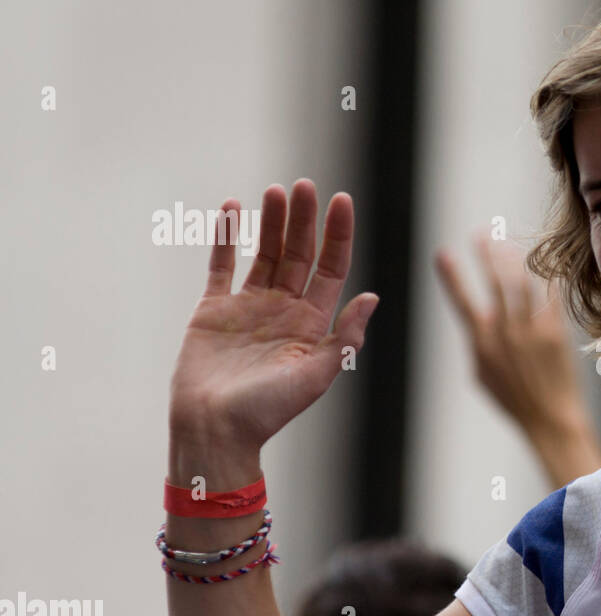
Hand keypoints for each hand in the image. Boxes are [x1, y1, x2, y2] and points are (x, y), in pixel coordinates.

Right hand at [169, 180, 378, 450]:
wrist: (214, 431)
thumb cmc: (268, 411)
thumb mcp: (316, 375)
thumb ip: (344, 337)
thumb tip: (372, 297)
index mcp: (312, 324)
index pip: (331, 269)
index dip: (338, 235)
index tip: (341, 200)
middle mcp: (284, 310)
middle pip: (300, 254)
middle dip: (304, 219)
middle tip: (304, 184)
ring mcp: (248, 307)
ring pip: (264, 253)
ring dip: (271, 222)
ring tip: (276, 191)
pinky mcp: (213, 310)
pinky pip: (221, 265)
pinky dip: (226, 237)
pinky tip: (233, 208)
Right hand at [435, 230, 582, 435]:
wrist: (550, 418)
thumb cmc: (514, 399)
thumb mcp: (483, 374)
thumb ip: (479, 342)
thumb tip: (479, 318)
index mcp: (481, 344)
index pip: (462, 302)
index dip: (452, 277)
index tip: (443, 254)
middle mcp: (504, 334)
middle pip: (495, 283)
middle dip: (486, 255)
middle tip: (483, 235)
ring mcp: (531, 331)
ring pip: (521, 283)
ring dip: (513, 259)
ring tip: (508, 244)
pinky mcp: (555, 332)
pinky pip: (549, 294)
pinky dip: (544, 275)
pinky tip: (542, 261)